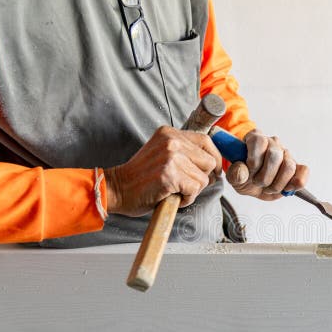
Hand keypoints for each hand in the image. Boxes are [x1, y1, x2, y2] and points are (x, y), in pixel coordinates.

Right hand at [104, 125, 221, 216]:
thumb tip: (214, 163)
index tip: (213, 171)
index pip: (206, 141)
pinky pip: (194, 190)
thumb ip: (184, 152)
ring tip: (174, 190)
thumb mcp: (162, 154)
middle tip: (185, 184)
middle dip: (202, 177)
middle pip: (209, 161)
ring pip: (203, 178)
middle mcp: (172, 141)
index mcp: (170, 133)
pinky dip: (186, 198)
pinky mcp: (170, 175)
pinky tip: (172, 196)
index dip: (214, 158)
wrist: (117, 189)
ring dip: (192, 190)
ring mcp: (171, 157)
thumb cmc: (141, 177)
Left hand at [226, 130, 308, 200]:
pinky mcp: (296, 166)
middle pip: (275, 156)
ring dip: (277, 184)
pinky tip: (286, 188)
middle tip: (258, 183)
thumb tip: (242, 171)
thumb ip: (235, 174)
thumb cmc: (244, 176)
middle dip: (265, 177)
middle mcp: (273, 143)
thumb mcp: (234, 177)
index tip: (250, 172)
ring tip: (269, 188)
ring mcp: (286, 154)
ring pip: (289, 166)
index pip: (260, 142)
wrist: (254, 184)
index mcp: (256, 139)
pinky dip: (296, 183)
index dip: (255, 160)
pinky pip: (304, 171)